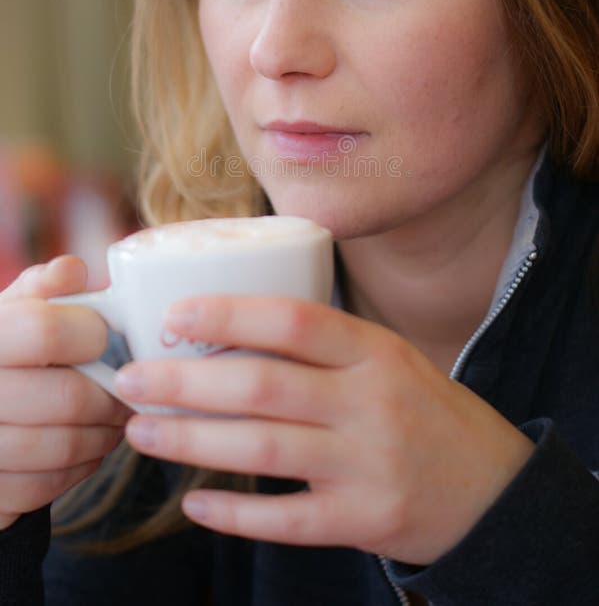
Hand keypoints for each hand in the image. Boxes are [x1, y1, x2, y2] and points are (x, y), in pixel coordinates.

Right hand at [0, 257, 130, 530]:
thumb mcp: (10, 312)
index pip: (44, 331)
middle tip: (131, 388)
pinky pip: (45, 487)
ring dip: (103, 433)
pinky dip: (77, 467)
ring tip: (115, 417)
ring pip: (62, 446)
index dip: (91, 334)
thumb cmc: (2, 353)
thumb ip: (42, 290)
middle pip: (66, 396)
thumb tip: (73, 269)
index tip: (107, 338)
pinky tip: (86, 447)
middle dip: (112, 394)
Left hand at [116, 295, 532, 564]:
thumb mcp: (387, 358)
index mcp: (375, 351)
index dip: (228, 315)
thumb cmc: (424, 410)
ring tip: (141, 432)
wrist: (493, 488)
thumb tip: (227, 332)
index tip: (174, 315)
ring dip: (192, 440)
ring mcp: (368, 465)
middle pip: (262, 386)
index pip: (293, 320)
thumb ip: (322, 347)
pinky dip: (234, 513)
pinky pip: (287, 520)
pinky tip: (194, 503)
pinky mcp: (366, 520)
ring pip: (263, 450)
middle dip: (184, 383)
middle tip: (130, 380)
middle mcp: (371, 403)